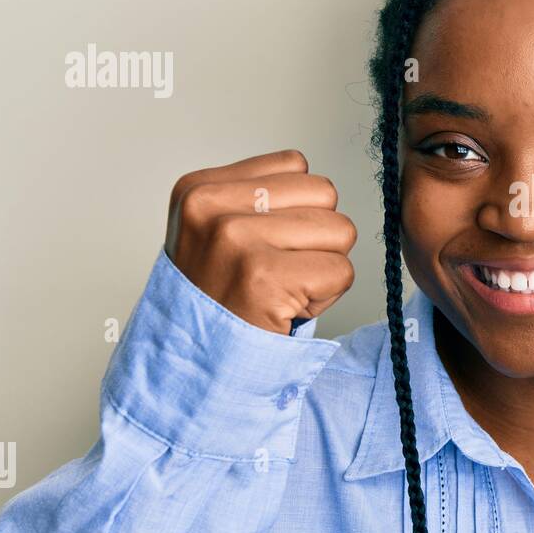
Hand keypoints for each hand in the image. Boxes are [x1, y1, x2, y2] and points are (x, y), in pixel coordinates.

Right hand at [165, 149, 356, 333]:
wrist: (193, 367)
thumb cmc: (217, 300)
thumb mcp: (214, 231)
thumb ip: (259, 197)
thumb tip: (320, 186)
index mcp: (200, 188)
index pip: (295, 165)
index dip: (296, 209)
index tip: (262, 245)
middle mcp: (212, 207)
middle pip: (324, 193)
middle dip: (316, 236)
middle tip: (277, 271)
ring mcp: (236, 240)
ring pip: (340, 230)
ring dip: (323, 266)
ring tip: (282, 288)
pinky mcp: (264, 277)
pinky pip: (341, 271)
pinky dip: (326, 296)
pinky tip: (288, 307)